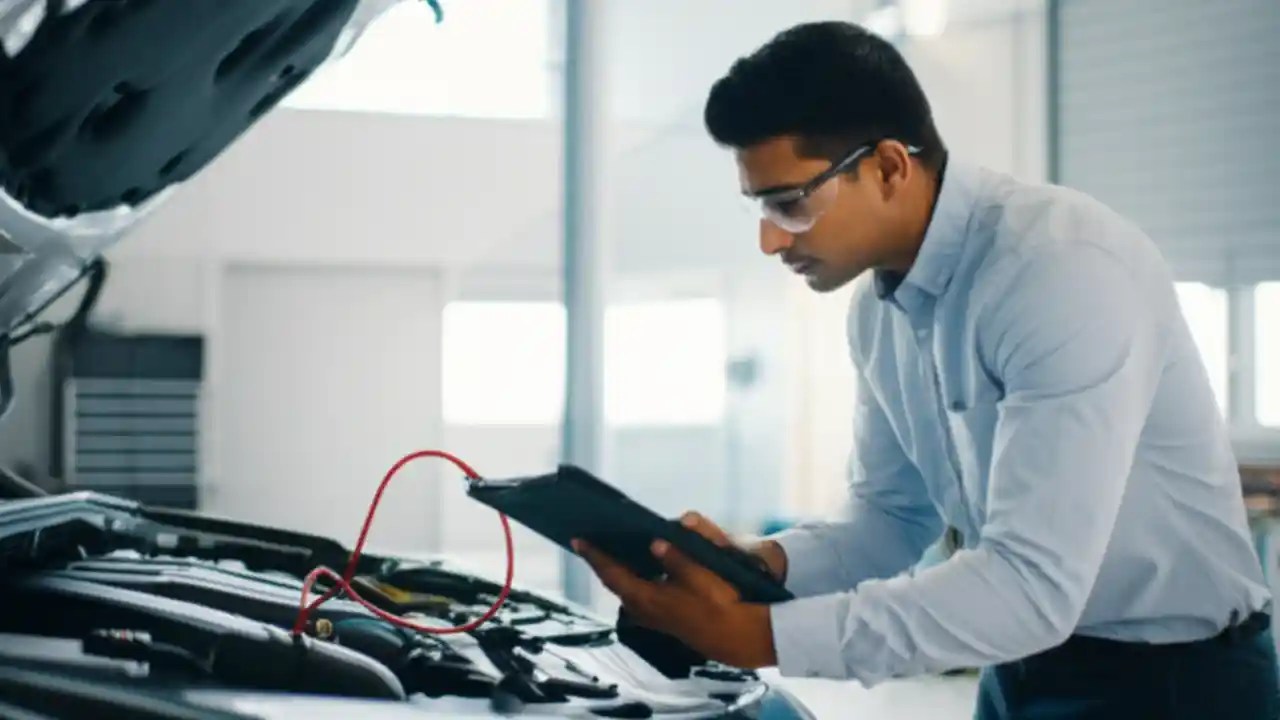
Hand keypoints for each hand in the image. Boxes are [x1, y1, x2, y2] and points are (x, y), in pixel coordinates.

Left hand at [572, 511, 779, 669]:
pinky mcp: (660, 618)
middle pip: (613, 581)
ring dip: (617, 570)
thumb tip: (655, 542)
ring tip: (612, 548)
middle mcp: (642, 609)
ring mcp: (650, 616)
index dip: (594, 556)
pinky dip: (631, 578)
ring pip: (625, 589)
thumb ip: (676, 558)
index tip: (578, 540)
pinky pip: (636, 593)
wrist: (735, 636)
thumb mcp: (700, 577)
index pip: (612, 573)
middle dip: (602, 561)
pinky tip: (639, 566)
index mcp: (646, 598)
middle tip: (591, 540)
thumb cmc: (718, 604)